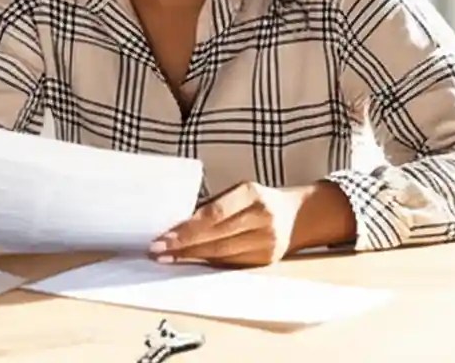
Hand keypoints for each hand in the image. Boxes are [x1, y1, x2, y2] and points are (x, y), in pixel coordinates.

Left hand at [149, 181, 303, 266]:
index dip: (187, 229)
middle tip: (156, 250)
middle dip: (183, 246)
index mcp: (251, 194)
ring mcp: (267, 242)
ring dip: (191, 257)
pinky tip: (190, 262)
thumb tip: (175, 223)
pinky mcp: (267, 260)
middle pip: (216, 237)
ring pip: (222, 254)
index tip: (163, 237)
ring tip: (167, 258)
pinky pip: (231, 263)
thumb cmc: (257, 200)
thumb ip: (212, 205)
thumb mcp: (238, 191)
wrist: (297, 215)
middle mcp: (262, 219)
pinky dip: (208, 263)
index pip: (213, 214)